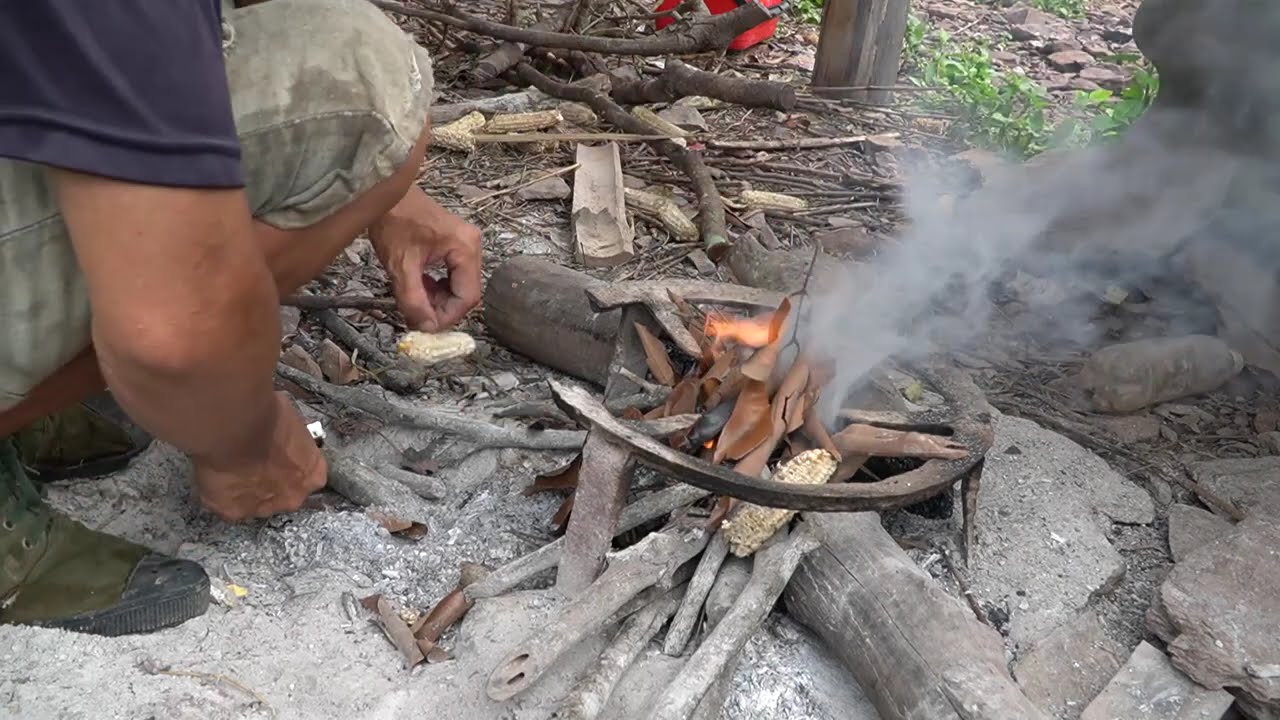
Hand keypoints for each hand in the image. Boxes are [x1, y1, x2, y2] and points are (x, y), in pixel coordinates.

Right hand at [192, 392, 326, 520]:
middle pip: (283, 494)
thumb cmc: (266, 416)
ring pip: (253, 503)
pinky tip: (216, 476)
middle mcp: (292, 497)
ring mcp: (262, 508)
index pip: (307, 478)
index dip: (291, 467)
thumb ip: (292, 439)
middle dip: (270, 482)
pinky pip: (226, 506)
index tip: (278, 458)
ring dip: (245, 490)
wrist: (235, 426)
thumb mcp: (293, 421)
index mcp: (313, 475)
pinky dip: (220, 494)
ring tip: (231, 468)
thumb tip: (282, 434)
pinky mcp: (232, 512)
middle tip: (253, 462)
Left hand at [370, 187, 482, 331]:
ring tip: (414, 299)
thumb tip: (426, 327)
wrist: (384, 189)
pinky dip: (436, 285)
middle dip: (441, 308)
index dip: (447, 317)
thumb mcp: (401, 265)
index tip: (426, 327)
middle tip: (417, 316)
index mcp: (465, 248)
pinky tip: (418, 284)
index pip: (467, 297)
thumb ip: (413, 299)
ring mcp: (465, 243)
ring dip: (437, 298)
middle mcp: (472, 246)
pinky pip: (452, 274)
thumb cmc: (393, 221)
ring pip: (458, 285)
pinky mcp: (454, 243)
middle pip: (465, 292)